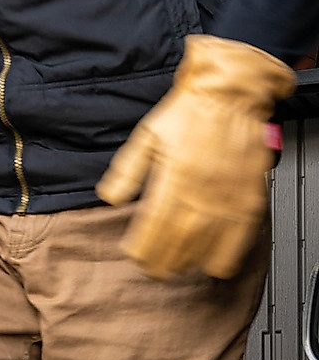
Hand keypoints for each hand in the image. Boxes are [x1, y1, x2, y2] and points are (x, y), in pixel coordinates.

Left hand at [97, 34, 294, 279]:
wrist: (232, 89)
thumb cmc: (190, 110)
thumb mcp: (148, 135)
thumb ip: (127, 170)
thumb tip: (110, 197)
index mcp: (175, 175)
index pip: (153, 225)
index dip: (143, 248)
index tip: (136, 258)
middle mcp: (201, 188)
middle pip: (178, 240)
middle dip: (163, 261)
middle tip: (154, 271)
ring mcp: (227, 193)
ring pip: (206, 242)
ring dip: (189, 262)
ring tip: (177, 269)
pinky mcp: (249, 193)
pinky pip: (241, 232)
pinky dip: (228, 254)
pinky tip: (215, 266)